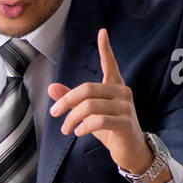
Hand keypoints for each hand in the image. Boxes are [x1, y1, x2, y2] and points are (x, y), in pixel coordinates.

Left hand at [48, 28, 151, 174]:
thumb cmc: (109, 129)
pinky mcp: (126, 123)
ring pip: (90, 106)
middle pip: (87, 89)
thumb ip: (72, 100)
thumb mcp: (88, 114)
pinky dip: (83, 127)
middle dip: (66, 101)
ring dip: (72, 118)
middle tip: (54, 113)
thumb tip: (51, 88)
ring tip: (65, 129)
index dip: (106, 49)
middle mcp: (122, 93)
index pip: (110, 64)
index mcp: (115, 87)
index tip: (102, 31)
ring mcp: (126, 108)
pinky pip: (98, 120)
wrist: (130, 151)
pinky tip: (79, 132)